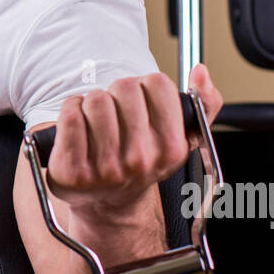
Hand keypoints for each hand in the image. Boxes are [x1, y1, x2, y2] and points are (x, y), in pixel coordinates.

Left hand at [42, 65, 222, 220]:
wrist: (111, 201)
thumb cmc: (143, 159)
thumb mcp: (183, 135)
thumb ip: (203, 101)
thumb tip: (201, 72)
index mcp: (171, 149)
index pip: (158, 84)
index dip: (145, 87)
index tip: (141, 103)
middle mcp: (140, 162)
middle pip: (124, 87)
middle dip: (117, 93)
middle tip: (116, 114)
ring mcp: (105, 170)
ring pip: (96, 100)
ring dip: (91, 103)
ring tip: (96, 123)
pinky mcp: (73, 173)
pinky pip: (70, 116)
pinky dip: (70, 111)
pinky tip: (78, 127)